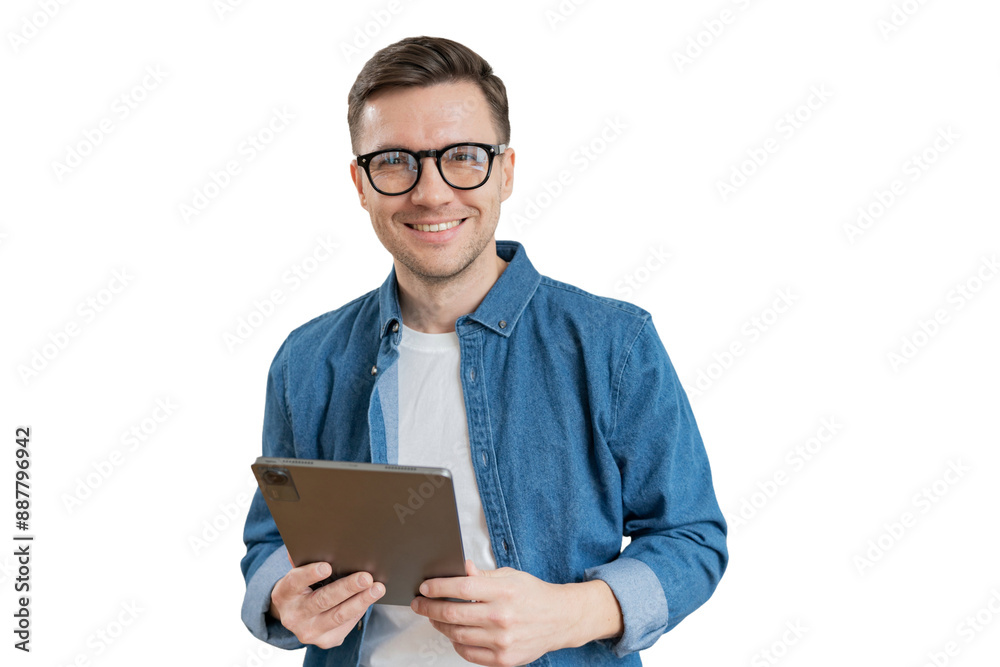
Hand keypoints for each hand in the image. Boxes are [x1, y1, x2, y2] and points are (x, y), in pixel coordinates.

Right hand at [269, 558, 384, 648]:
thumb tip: (322, 543)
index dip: (310, 574)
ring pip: (338, 616)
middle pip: (322, 600)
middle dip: (347, 588)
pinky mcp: (325, 640)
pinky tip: (370, 598)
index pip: (295, 582)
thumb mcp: (299, 574)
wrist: (296, 616)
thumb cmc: (302, 587)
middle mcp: (294, 616)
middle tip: (366, 577)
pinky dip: (360, 610)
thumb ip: (306, 561)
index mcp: (284, 594)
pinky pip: (346, 625)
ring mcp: (308, 631)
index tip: (326, 566)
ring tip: (377, 589)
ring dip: (361, 601)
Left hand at [410, 560, 622, 665]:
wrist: (560, 619)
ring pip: (457, 635)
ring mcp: (502, 641)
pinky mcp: (503, 659)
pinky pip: (468, 653)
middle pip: (453, 614)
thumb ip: (482, 576)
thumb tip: (461, 569)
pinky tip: (453, 634)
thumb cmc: (533, 595)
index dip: (438, 587)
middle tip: (419, 603)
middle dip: (429, 608)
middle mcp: (502, 617)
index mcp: (504, 592)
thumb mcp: (510, 576)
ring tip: (434, 617)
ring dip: (439, 626)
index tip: (425, 587)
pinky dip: (456, 644)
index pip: (462, 589)